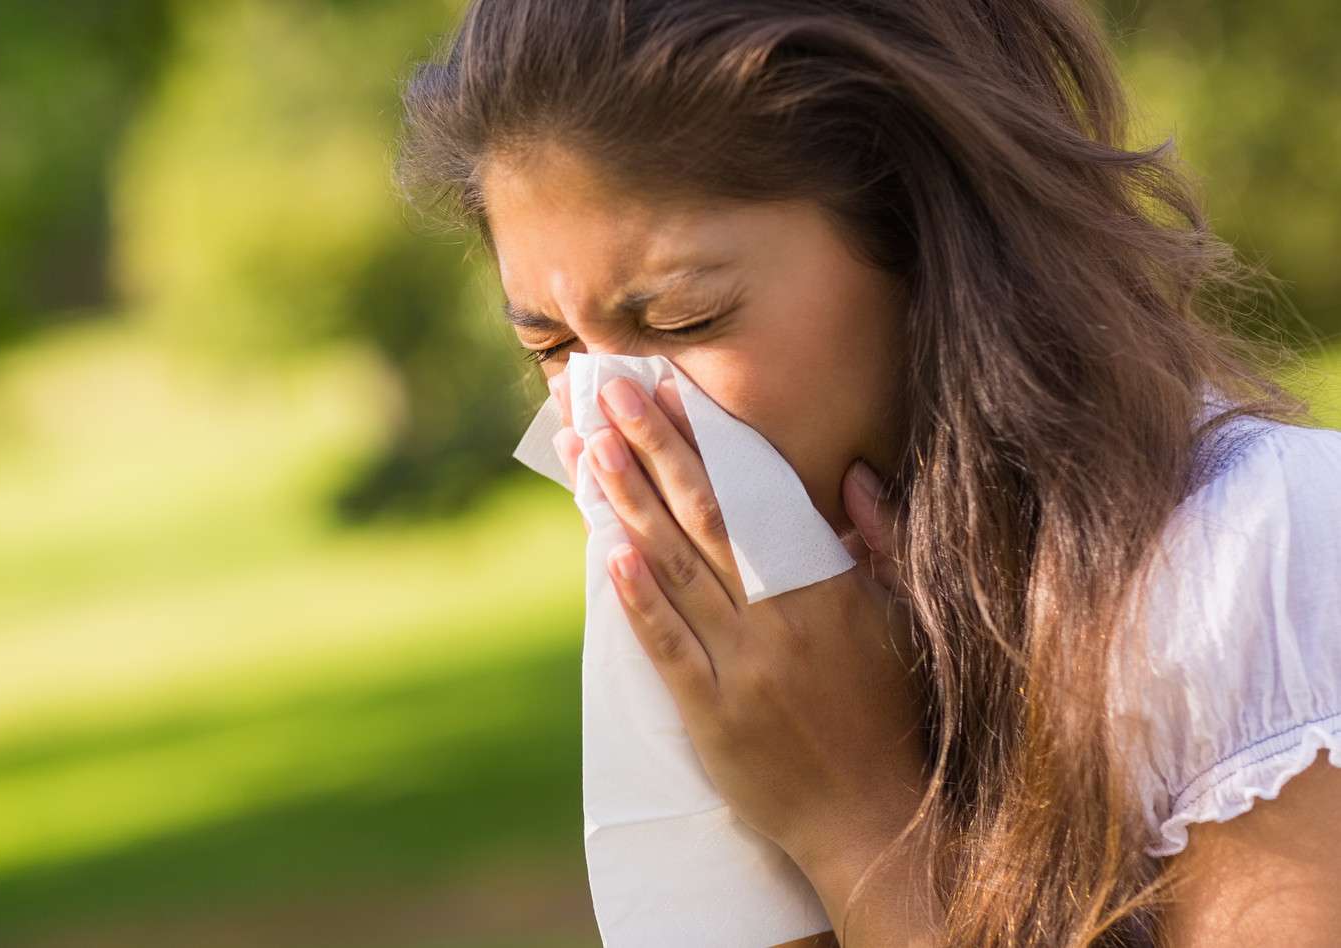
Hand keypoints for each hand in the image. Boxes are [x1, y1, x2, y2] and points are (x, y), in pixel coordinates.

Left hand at [550, 372, 936, 939]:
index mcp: (830, 587)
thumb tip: (854, 477)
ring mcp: (746, 668)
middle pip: (706, 517)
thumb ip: (883, 543)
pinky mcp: (714, 717)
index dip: (709, 442)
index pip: (758, 495)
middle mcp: (784, 618)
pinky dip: (639, 600)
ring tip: (590, 449)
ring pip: (676, 570)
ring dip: (630, 504)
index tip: (671, 393)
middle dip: (654, 449)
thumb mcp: (903, 619)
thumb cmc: (891, 714)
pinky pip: (669, 648)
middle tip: (611, 395)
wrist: (875, 818)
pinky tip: (608, 552)